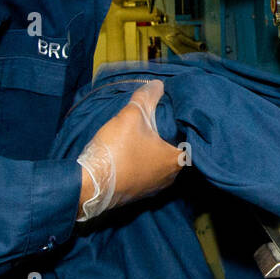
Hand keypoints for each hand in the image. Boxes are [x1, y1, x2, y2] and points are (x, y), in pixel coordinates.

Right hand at [75, 80, 182, 221]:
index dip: (182, 125)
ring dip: (154, 151)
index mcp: (176, 160)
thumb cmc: (117, 150)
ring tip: (145, 133)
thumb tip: (158, 85)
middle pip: (174, 151)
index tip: (173, 114)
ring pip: (159, 163)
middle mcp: (170, 177)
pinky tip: (133, 152)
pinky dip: (143, 163)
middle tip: (158, 120)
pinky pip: (147, 174)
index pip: (190, 139)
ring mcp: (154, 188)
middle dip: (167, 137)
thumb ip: (146, 98)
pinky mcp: (139, 194)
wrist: (89, 186)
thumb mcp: (132, 116)